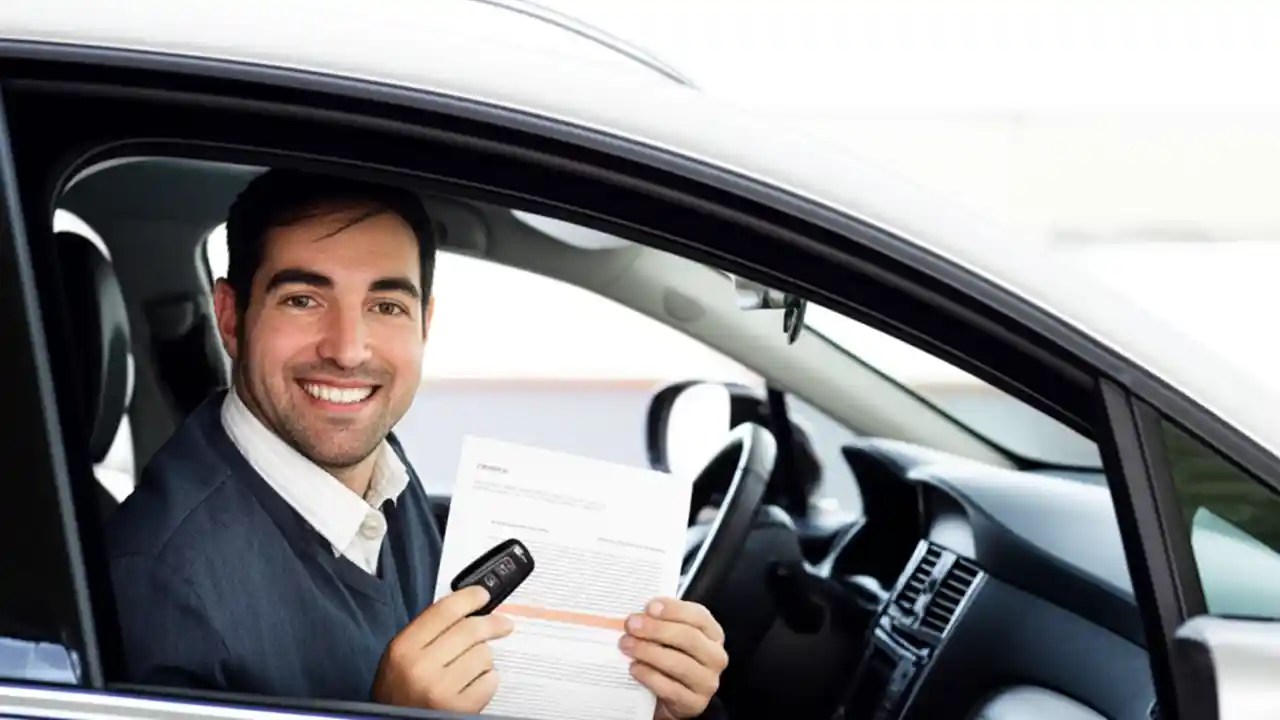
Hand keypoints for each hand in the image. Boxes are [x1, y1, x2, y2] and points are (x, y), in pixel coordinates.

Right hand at [371, 585, 514, 712]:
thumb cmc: (400, 691)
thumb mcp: (401, 655)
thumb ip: (428, 631)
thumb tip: (467, 608)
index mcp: (404, 649)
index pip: (445, 610)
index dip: (469, 598)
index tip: (483, 595)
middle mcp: (421, 668)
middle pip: (470, 630)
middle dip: (493, 624)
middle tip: (503, 624)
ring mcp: (441, 690)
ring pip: (484, 655)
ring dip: (483, 658)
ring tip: (469, 668)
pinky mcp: (460, 708)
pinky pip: (490, 680)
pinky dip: (487, 680)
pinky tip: (472, 684)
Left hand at [619, 597, 727, 719]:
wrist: (675, 695)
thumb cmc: (672, 656)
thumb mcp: (672, 636)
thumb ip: (661, 621)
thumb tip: (637, 613)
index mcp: (712, 633)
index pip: (698, 616)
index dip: (673, 609)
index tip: (649, 607)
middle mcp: (715, 656)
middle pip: (689, 638)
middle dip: (656, 629)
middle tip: (631, 625)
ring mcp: (707, 682)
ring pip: (680, 664)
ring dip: (649, 652)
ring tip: (626, 645)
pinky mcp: (694, 703)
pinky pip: (670, 688)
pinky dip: (649, 676)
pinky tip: (634, 668)